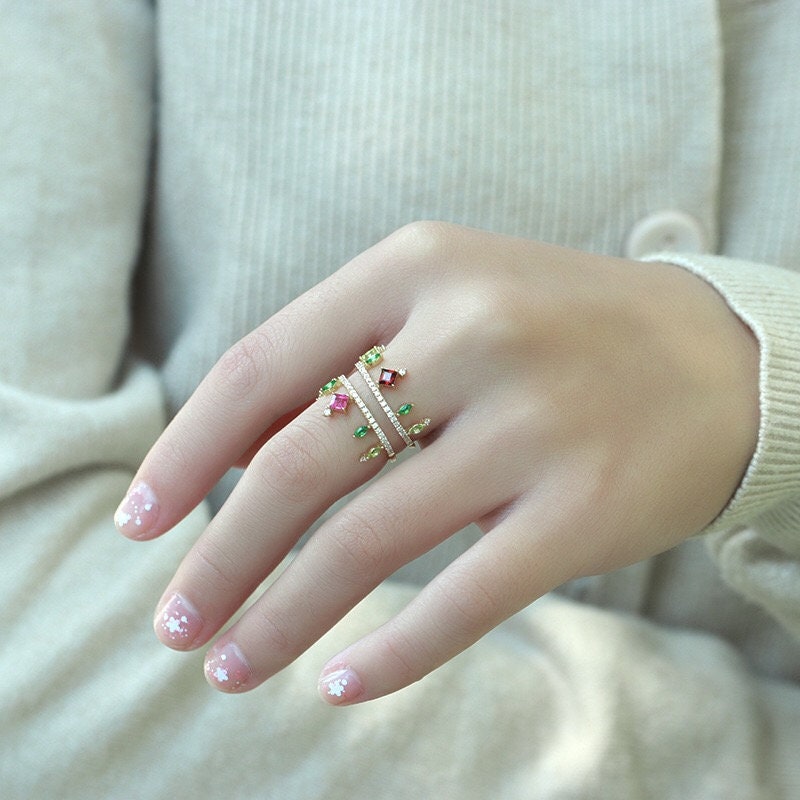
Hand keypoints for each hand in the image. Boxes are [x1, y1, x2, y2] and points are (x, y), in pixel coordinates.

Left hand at [115, 222, 758, 702]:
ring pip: (367, 543)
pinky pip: (465, 599)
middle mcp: (473, 333)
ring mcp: (533, 423)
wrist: (714, 355)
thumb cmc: (554, 329)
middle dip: (219, 557)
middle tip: (174, 624)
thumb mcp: (445, 300)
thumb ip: (343, 360)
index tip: (139, 525)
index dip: (184, 456)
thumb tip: (231, 461)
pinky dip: (391, 653)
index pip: (260, 368)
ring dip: (281, 616)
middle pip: (297, 464)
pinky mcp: (585, 507)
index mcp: (418, 267)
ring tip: (231, 665)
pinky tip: (338, 682)